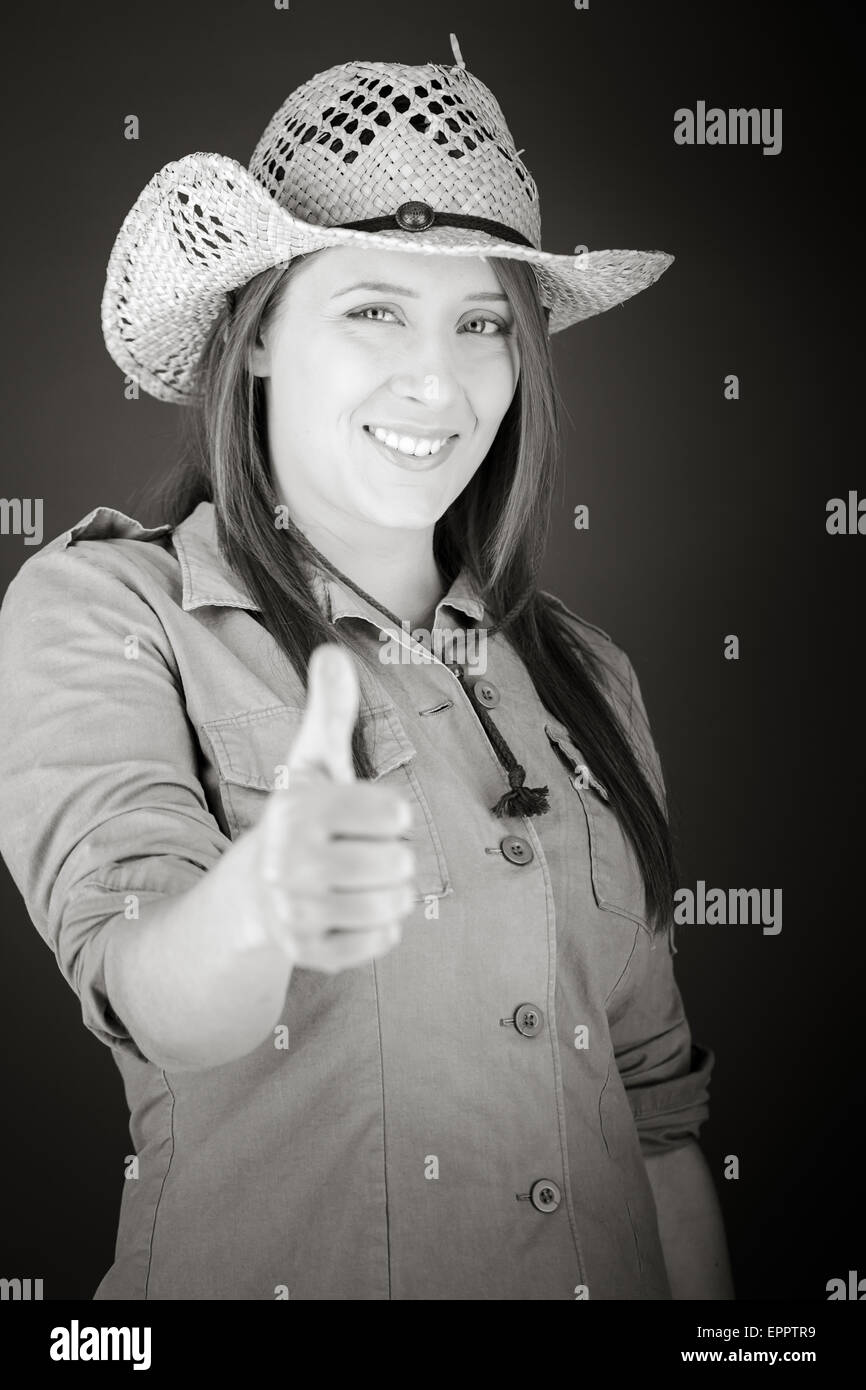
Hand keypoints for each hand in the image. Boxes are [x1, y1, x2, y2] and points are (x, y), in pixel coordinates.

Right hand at [249, 643, 415, 972]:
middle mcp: (290, 863)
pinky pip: (380, 943)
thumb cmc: (303, 818)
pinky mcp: (307, 953)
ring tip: (360, 882)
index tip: (361, 817)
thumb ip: (331, 711)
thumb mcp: (314, 763)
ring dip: (390, 894)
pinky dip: (378, 929)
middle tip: (359, 854)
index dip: (389, 815)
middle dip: (392, 857)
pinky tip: (352, 911)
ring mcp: (296, 912)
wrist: (254, 889)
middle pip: (400, 864)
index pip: (396, 815)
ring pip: (394, 906)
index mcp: (299, 811)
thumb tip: (333, 650)